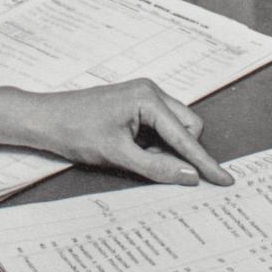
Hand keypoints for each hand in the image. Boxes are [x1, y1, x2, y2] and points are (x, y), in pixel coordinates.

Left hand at [0, 79, 231, 186]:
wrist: (45, 118)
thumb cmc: (76, 130)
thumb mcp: (119, 155)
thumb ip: (157, 166)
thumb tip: (190, 176)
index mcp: (149, 98)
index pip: (187, 136)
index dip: (205, 162)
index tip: (225, 180)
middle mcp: (151, 91)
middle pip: (188, 127)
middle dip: (182, 152)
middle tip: (156, 167)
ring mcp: (143, 97)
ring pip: (175, 128)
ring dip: (167, 148)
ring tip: (136, 157)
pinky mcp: (136, 105)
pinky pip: (161, 127)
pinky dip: (156, 144)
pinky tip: (134, 151)